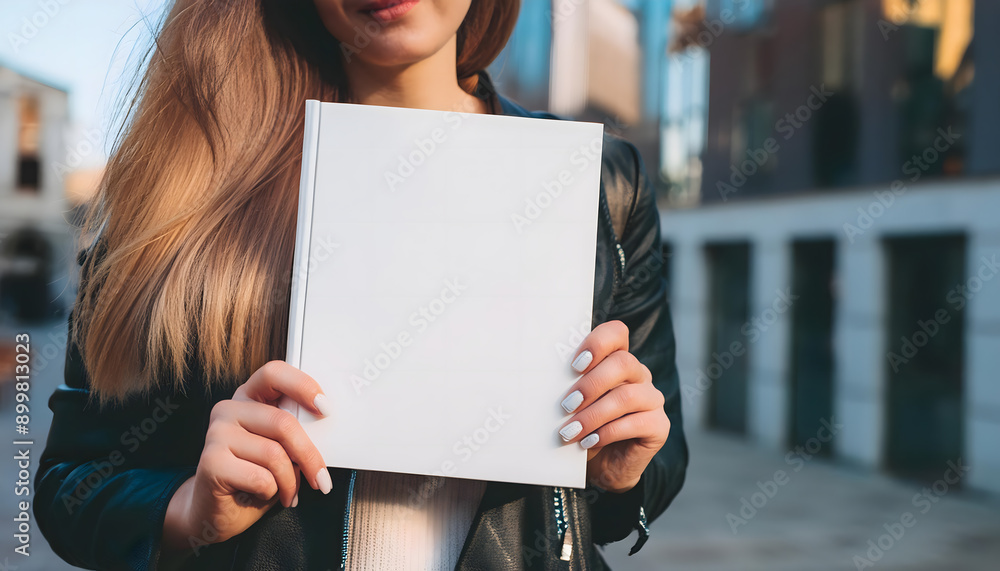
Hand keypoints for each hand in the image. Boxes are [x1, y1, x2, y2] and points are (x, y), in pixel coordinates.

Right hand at [162, 361, 333, 551]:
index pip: (274, 373)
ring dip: (290, 481)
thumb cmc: (255, 477)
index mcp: (249, 397)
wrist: (216, 511)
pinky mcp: (210, 461)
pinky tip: (265, 495)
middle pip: (283, 422)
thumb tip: (325, 428)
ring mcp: (217, 433)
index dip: (303, 386)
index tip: (326, 408)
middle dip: (309, 456)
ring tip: (289, 493)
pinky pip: (260, 477)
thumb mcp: (281, 449)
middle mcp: (229, 409)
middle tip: (321, 480)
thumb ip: (295, 433)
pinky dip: (272, 491)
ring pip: (274, 454)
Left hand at [557, 321, 669, 493]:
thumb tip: (542, 382)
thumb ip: (567, 387)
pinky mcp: (659, 426)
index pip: (617, 333)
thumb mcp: (573, 404)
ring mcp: (652, 399)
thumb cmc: (584, 428)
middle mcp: (639, 375)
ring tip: (570, 431)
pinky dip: (607, 433)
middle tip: (566, 405)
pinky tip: (589, 442)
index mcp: (617, 361)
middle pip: (623, 363)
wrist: (602, 467)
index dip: (598, 343)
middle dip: (590, 384)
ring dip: (593, 414)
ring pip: (627, 396)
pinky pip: (636, 423)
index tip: (574, 365)